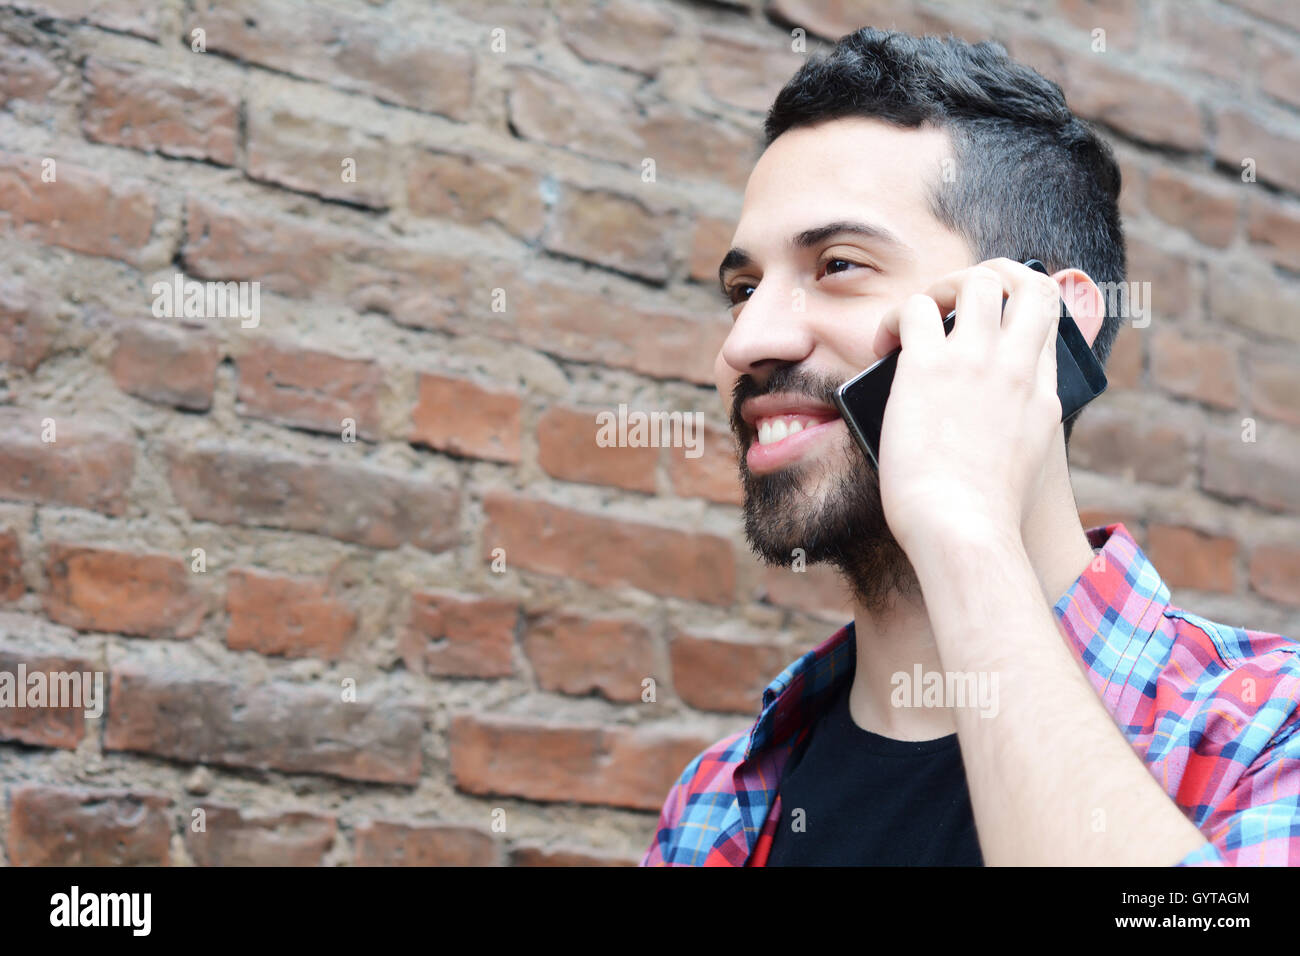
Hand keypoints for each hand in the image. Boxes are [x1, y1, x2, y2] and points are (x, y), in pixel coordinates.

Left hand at [871, 258, 1063, 551]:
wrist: (963, 530)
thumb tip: (985, 427)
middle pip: (1029, 285)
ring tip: (922, 313)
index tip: (992, 322)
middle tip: (959, 297)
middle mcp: (1016, 369)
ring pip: (976, 281)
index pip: (1048, 326)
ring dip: (944, 285)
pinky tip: (882, 343)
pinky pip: (915, 308)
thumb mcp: (1024, 470)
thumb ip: (1016, 437)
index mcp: (1043, 396)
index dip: (1020, 312)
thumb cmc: (982, 517)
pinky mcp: (928, 367)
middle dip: (997, 274)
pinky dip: (894, 317)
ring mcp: (976, 362)